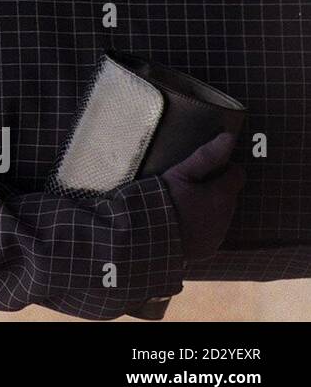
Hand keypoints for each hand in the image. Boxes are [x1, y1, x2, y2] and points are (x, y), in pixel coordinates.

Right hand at [162, 132, 245, 260]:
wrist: (149, 237)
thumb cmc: (164, 199)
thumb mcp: (180, 173)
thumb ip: (206, 156)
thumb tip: (230, 137)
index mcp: (222, 195)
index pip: (238, 175)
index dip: (224, 169)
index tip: (205, 170)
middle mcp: (227, 216)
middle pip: (229, 196)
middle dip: (215, 189)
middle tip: (190, 187)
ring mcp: (218, 234)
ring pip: (221, 215)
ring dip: (209, 209)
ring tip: (184, 207)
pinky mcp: (209, 248)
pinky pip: (211, 233)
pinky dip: (202, 227)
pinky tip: (183, 224)